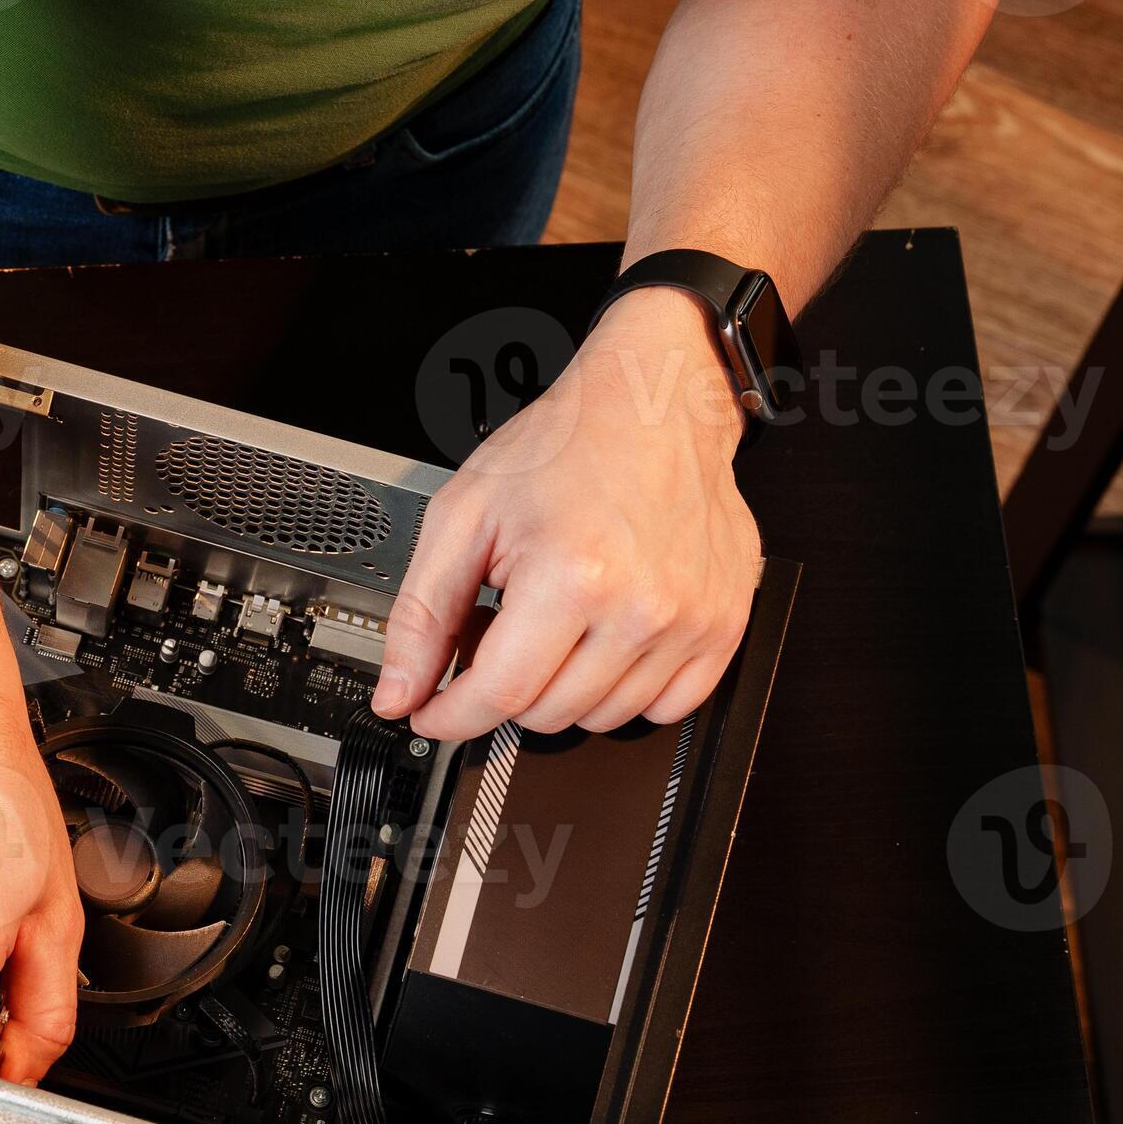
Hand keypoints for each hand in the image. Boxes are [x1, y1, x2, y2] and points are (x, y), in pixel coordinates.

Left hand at [374, 288, 762, 738]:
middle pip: (548, 716)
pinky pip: (667, 708)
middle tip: (503, 627)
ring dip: (566, 687)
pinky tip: (607, 637)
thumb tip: (398, 693)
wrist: (654, 405)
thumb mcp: (463, 516)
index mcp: (571, 578)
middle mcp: (640, 609)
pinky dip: (628, 690)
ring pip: (603, 718)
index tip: (433, 711)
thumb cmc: (566, 446)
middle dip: (508, 686)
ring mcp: (691, 623)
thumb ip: (421, 614)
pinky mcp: (723, 627)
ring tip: (556, 621)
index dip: (451, 715)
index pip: (500, 696)